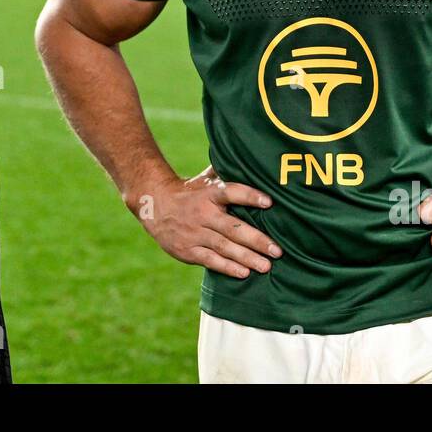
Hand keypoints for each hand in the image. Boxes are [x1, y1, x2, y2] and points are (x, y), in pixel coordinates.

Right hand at [132, 166, 281, 278]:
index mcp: (210, 194)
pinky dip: (228, 267)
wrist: (154, 206)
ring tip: (266, 266)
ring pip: (224, 247)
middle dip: (256, 240)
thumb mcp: (204, 179)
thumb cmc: (190, 192)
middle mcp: (203, 213)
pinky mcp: (188, 250)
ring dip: (247, 258)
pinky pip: (211, 260)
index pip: (231, 192)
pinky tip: (244, 273)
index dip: (249, 196)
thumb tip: (250, 158)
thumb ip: (225, 173)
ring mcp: (195, 233)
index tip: (269, 202)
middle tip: (277, 250)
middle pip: (232, 227)